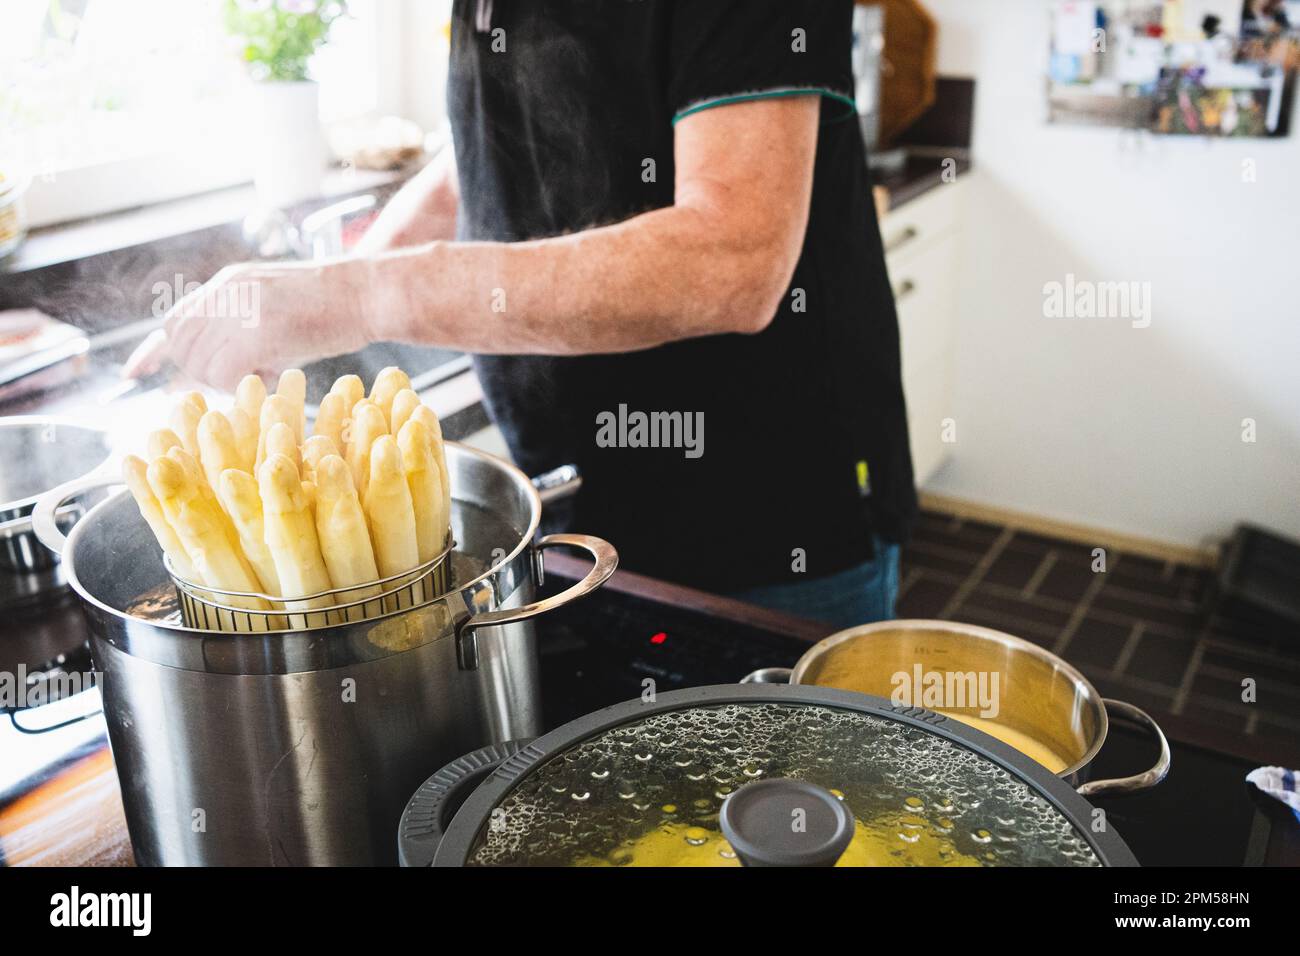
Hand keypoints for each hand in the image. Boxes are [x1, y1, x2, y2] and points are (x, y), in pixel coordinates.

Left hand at [124, 259, 372, 391]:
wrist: (370, 292)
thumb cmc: (336, 308)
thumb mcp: (276, 309)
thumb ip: (240, 330)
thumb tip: (208, 369)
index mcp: (229, 284)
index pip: (174, 319)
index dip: (154, 350)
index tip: (135, 372)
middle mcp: (227, 291)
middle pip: (181, 345)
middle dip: (200, 371)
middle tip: (240, 375)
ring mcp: (241, 308)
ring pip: (199, 361)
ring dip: (224, 379)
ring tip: (265, 370)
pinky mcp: (258, 329)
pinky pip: (224, 372)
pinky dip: (239, 384)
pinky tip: (269, 374)